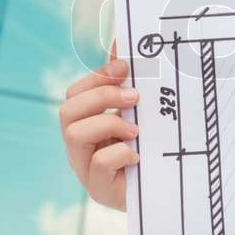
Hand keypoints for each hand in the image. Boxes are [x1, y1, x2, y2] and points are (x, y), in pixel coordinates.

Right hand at [59, 41, 139, 212]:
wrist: (167, 191)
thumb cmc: (150, 149)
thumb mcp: (140, 114)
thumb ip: (127, 83)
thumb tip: (121, 43)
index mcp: (87, 124)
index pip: (75, 93)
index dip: (96, 77)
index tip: (125, 68)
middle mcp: (80, 145)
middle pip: (67, 111)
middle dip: (101, 97)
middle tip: (134, 98)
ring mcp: (85, 168)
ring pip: (74, 134)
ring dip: (108, 124)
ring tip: (136, 131)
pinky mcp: (99, 189)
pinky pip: (98, 165)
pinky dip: (119, 154)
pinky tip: (138, 156)